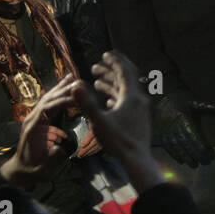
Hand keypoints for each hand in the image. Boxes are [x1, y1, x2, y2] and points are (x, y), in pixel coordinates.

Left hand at [0, 74, 78, 185]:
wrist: (20, 170)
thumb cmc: (33, 170)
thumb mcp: (43, 170)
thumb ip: (51, 160)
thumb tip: (59, 149)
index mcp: (33, 129)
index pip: (47, 110)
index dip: (61, 102)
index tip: (77, 97)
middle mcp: (31, 120)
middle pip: (47, 100)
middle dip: (62, 90)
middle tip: (79, 83)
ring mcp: (33, 118)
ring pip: (46, 98)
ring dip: (59, 88)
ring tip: (72, 77)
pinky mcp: (37, 119)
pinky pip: (47, 103)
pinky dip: (56, 93)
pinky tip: (64, 86)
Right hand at [72, 51, 165, 191]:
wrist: (137, 159)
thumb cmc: (118, 141)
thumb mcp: (99, 122)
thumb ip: (86, 103)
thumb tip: (74, 85)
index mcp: (131, 96)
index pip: (124, 71)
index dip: (114, 61)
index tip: (105, 53)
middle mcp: (138, 99)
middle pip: (126, 78)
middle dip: (111, 70)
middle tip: (98, 64)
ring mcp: (139, 109)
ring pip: (125, 90)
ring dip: (111, 83)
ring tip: (96, 79)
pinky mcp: (138, 117)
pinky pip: (127, 101)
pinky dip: (116, 96)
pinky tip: (107, 99)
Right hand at [154, 90, 214, 168]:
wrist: (164, 97)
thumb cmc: (183, 100)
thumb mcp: (195, 101)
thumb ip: (208, 106)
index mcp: (183, 117)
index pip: (193, 136)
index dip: (202, 147)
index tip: (210, 154)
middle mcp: (174, 125)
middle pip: (186, 144)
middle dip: (196, 155)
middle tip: (205, 162)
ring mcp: (166, 131)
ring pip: (177, 147)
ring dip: (186, 157)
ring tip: (195, 165)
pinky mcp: (161, 134)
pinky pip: (167, 147)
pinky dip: (175, 155)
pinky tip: (182, 161)